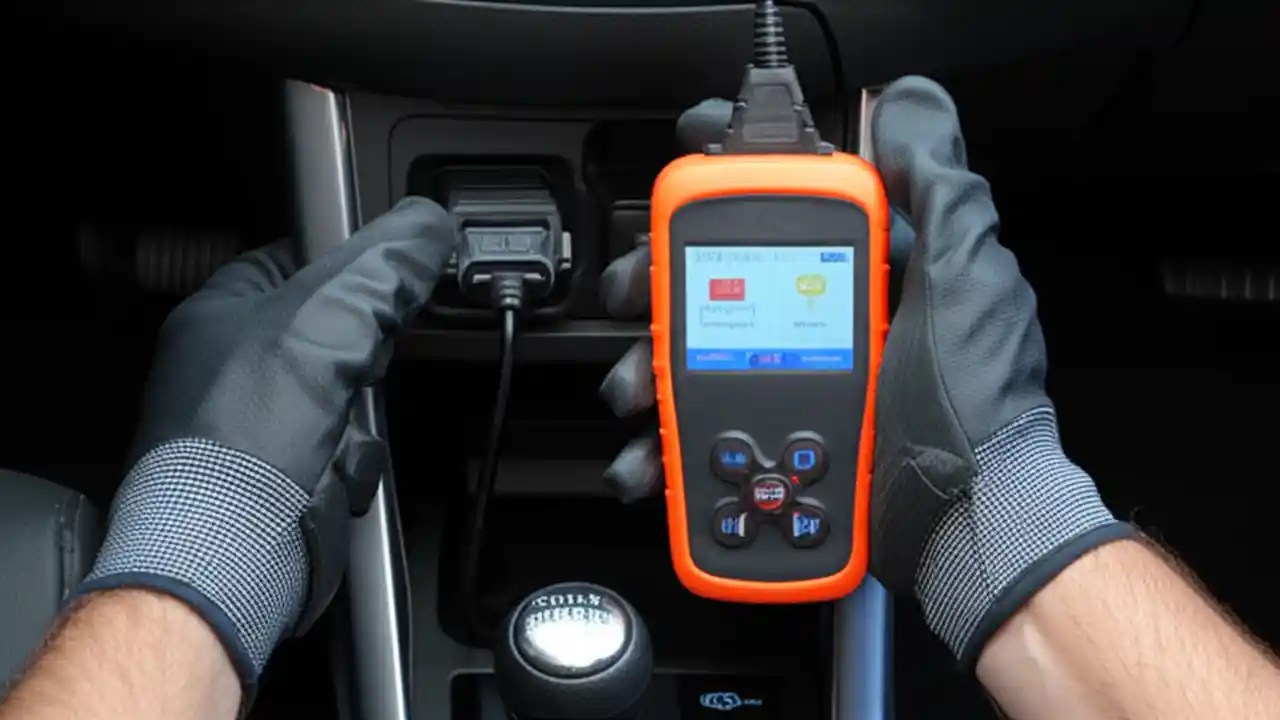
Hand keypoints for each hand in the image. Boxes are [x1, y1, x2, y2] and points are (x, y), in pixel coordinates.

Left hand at [76, 197, 456, 691]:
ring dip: (361, 418)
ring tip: (338, 428)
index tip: (393, 267)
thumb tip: (427, 226)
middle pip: (339, 329)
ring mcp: (262, 423)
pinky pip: (351, 449)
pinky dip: (355, 461)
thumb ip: (383, 269)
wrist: (233, 552)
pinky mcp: (289, 475)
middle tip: (360, 363)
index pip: (300, 255)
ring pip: (354, 395)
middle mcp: (235, 365)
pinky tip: (335, 469)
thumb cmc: (243, 439)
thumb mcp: (326, 321)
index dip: (352, 259)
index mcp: (221, 312)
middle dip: (363, 356)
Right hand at [600, 78, 1132, 669]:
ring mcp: (793, 388)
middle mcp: (822, 326)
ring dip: (646, 369)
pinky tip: (646, 458)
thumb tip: (903, 102)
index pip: (782, 215)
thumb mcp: (964, 282)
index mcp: (864, 278)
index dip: (724, 194)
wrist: (963, 526)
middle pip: (718, 287)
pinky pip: (700, 437)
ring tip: (634, 391)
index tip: (682, 185)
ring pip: (695, 362)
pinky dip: (661, 448)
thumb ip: (936, 189)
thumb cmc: (971, 408)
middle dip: (659, 288)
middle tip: (633, 297)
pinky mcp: (772, 447)